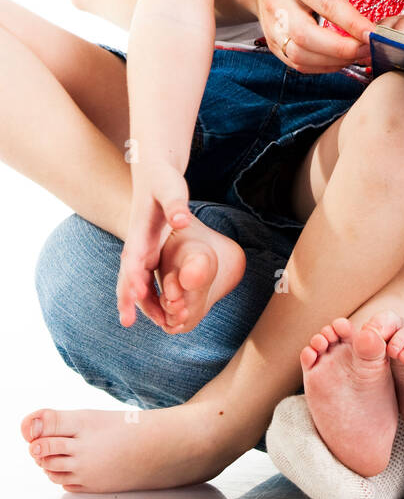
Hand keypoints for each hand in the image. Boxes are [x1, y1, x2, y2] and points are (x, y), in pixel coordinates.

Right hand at [116, 165, 190, 328]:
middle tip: (126, 320)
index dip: (134, 275)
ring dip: (136, 300)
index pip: (135, 256)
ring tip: (136, 324)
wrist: (153, 174)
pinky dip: (146, 293)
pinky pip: (145, 277)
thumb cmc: (163, 180)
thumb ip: (176, 204)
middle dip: (126, 296)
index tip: (136, 293)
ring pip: (134, 279)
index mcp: (141, 229)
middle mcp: (137, 242)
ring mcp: (141, 248)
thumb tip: (181, 221)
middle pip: (128, 273)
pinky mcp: (148, 251)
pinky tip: (156, 310)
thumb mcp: (171, 188)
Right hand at [256, 0, 384, 72]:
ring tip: (358, 53)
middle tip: (368, 48)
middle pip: (305, 35)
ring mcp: (273, 27)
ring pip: (299, 54)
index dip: (351, 22)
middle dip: (340, 48)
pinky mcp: (273, 44)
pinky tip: (341, 59)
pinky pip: (297, 64)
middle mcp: (278, 3)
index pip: (325, 4)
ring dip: (333, 60)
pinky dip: (323, 66)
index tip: (373, 33)